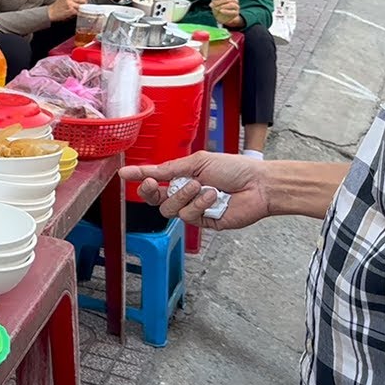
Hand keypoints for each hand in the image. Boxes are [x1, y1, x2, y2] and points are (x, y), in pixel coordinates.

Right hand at [47, 0, 87, 21]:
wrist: (51, 12)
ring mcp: (70, 4)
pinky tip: (74, 13)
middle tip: (81, 6)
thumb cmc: (58, 5)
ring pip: (82, 6)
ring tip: (76, 10)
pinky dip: (78, 13)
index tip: (84, 0)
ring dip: (81, 9)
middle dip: (84, 3)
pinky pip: (79, 11)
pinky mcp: (70, 10)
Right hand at [118, 151, 271, 230]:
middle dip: (151, 192)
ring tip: (201, 186)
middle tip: (153, 184)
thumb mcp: (197, 162)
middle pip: (155, 200)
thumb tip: (142, 170)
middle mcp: (185, 195)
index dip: (140, 178)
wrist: (258, 185)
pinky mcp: (204, 222)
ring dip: (183, 196)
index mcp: (182, 177)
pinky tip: (212, 197)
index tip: (126, 175)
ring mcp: (194, 209)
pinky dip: (198, 204)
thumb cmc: (234, 168)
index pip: (155, 181)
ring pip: (169, 209)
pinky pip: (188, 216)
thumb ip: (169, 169)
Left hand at [210, 0, 240, 25]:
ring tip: (216, 8)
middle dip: (219, 2)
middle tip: (213, 5)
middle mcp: (234, 0)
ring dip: (222, 6)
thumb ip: (214, 0)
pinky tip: (221, 11)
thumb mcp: (214, 3)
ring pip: (231, 4)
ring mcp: (236, 6)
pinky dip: (226, 11)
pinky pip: (232, 11)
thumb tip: (214, 1)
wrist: (221, 18)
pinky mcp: (236, 13)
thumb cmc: (218, 8)